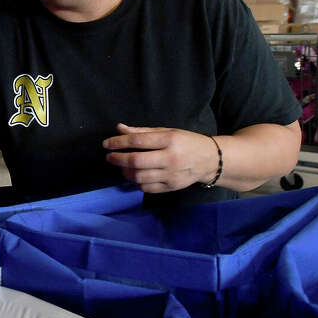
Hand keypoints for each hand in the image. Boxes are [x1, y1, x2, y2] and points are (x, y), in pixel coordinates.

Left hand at [102, 123, 219, 192]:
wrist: (210, 160)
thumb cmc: (186, 142)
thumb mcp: (167, 131)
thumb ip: (142, 131)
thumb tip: (119, 128)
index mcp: (169, 140)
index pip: (137, 141)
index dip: (118, 142)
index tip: (106, 144)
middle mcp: (170, 158)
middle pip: (136, 161)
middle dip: (118, 159)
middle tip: (110, 157)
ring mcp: (171, 175)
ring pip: (139, 177)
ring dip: (125, 172)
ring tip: (122, 166)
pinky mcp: (171, 187)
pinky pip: (146, 188)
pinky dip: (136, 182)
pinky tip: (135, 175)